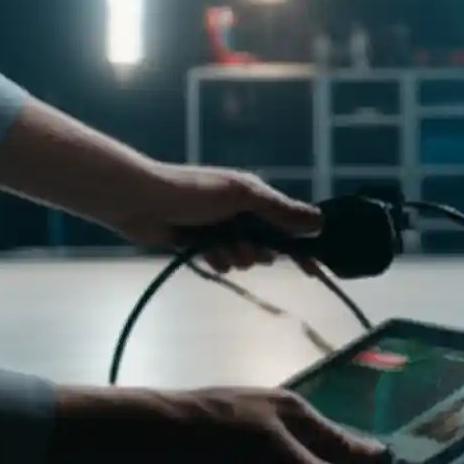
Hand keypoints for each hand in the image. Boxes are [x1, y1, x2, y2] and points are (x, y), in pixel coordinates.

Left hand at [120, 163, 322, 272]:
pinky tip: (204, 253)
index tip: (314, 271)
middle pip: (267, 245)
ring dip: (234, 256)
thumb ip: (281, 211)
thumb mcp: (243, 196)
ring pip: (244, 257)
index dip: (301, 247)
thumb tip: (319, 222)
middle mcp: (240, 212)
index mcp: (254, 196)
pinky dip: (216, 260)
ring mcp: (220, 229)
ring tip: (217, 248)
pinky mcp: (201, 244)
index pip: (288, 224)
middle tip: (243, 248)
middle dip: (258, 252)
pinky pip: (221, 262)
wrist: (143, 200)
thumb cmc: (194, 192)